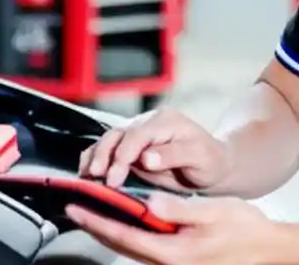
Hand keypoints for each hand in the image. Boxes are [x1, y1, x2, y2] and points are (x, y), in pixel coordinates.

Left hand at [65, 193, 281, 264]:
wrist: (268, 248)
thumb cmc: (243, 229)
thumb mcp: (211, 212)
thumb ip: (175, 210)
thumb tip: (147, 203)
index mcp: (172, 252)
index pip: (124, 235)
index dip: (97, 221)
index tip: (77, 208)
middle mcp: (167, 263)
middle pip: (120, 245)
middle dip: (95, 226)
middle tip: (73, 208)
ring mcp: (171, 264)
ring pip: (129, 247)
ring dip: (108, 230)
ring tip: (91, 211)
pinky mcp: (177, 260)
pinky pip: (143, 247)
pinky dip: (126, 234)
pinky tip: (122, 221)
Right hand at [78, 108, 231, 190]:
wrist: (212, 165)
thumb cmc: (209, 161)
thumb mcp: (200, 157)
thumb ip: (173, 155)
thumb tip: (145, 158)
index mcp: (165, 121)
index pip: (137, 135)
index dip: (123, 154)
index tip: (114, 177)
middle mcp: (146, 123)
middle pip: (117, 134)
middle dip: (104, 155)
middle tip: (96, 177)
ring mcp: (136, 133)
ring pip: (108, 139)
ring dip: (95, 157)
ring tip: (87, 176)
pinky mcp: (128, 146)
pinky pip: (107, 148)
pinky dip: (94, 158)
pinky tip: (86, 173)